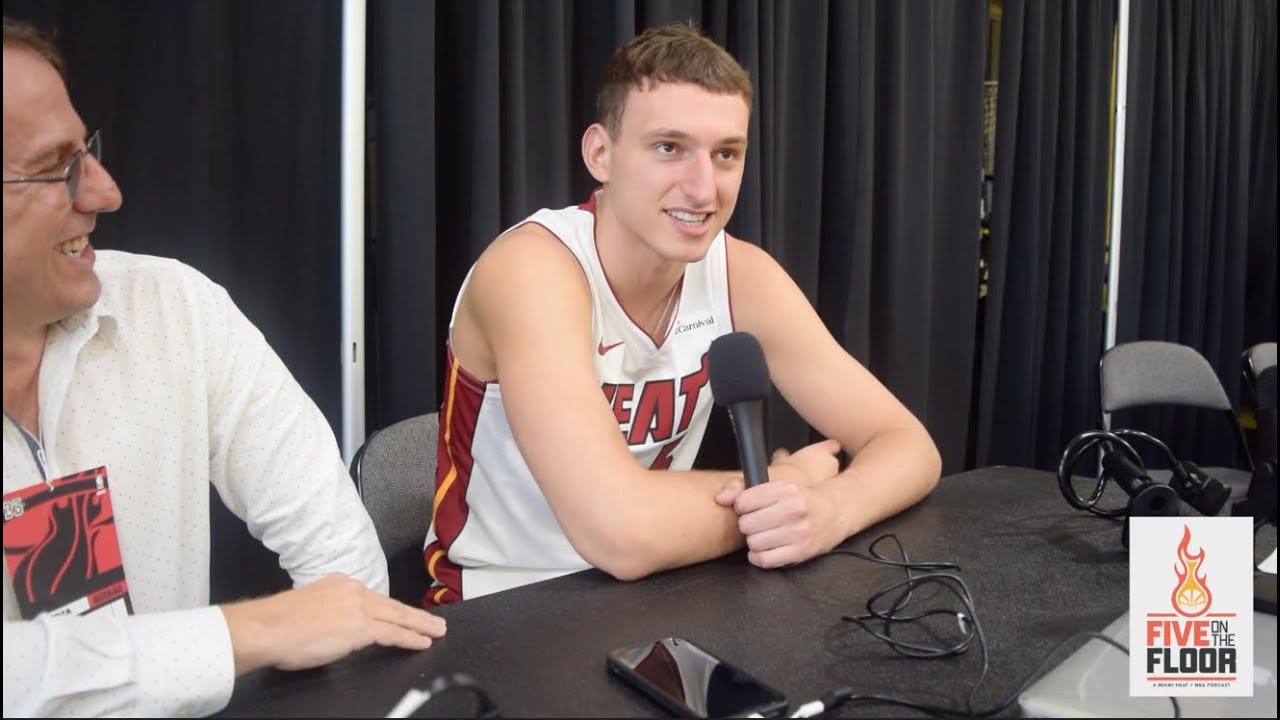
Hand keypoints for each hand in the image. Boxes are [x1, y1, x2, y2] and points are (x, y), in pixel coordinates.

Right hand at [221, 573, 446, 674]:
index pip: (372, 598)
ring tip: (436, 631)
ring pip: (398, 616)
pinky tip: (422, 642)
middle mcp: (352, 591)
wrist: (267, 627)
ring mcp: (359, 608)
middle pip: (391, 605)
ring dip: (420, 625)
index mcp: (339, 585)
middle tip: (434, 621)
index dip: (391, 609)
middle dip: (415, 614)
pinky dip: (410, 638)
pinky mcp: (361, 627)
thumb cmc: (277, 624)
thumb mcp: (308, 608)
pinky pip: (394, 633)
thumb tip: (336, 627)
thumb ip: (329, 613)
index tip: (402, 613)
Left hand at [714, 439, 843, 567]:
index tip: (750, 508)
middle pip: (746, 524)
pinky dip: (759, 557)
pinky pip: (765, 560)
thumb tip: (720, 498)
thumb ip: (743, 488)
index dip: (742, 507)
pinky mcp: (801, 551)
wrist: (835, 513)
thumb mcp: (777, 487)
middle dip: (748, 525)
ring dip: (755, 542)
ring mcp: (799, 532)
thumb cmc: (801, 499)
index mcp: (786, 489)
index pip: (744, 502)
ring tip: (765, 536)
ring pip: (754, 543)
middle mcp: (793, 509)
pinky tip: (765, 550)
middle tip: (758, 524)